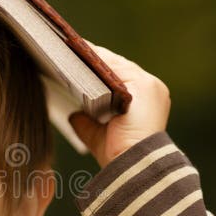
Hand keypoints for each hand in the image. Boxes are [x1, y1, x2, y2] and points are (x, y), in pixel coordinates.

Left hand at [69, 42, 170, 168]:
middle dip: (91, 58)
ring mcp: (149, 85)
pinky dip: (95, 60)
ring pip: (114, 63)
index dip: (96, 68)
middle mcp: (151, 88)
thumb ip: (88, 123)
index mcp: (144, 100)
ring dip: (91, 56)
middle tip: (64, 48)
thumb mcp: (99, 136)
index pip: (117, 76)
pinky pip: (114, 66)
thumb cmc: (118, 156)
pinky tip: (77, 55)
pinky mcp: (143, 85)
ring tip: (67, 49)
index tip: (73, 59)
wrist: (132, 166)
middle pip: (116, 66)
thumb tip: (73, 114)